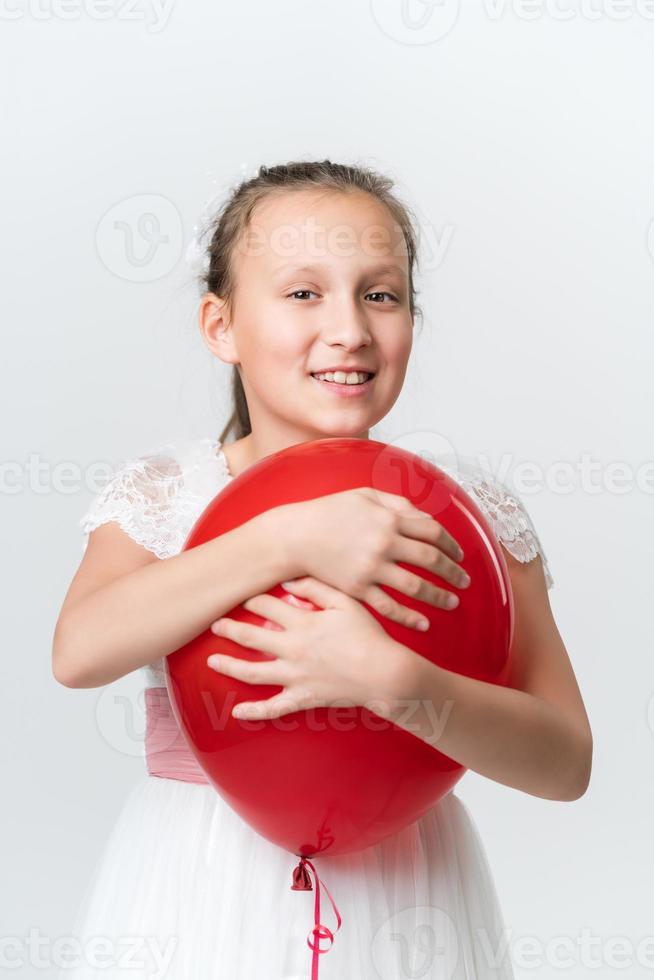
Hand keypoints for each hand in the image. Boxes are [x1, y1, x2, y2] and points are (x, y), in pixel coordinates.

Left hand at [206, 576, 407, 720]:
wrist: (385, 673)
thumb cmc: (369, 636)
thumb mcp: (347, 603)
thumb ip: (317, 589)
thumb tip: (288, 581)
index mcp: (303, 623)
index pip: (267, 605)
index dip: (251, 598)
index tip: (240, 594)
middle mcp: (293, 649)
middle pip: (251, 637)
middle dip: (229, 629)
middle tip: (214, 624)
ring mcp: (296, 676)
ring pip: (253, 672)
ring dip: (229, 666)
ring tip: (212, 661)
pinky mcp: (303, 697)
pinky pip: (274, 708)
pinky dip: (254, 712)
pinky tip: (237, 712)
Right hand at [280, 487, 470, 631]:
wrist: (295, 537)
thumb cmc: (329, 512)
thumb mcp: (365, 495)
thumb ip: (398, 502)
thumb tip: (426, 515)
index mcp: (388, 518)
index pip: (432, 532)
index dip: (452, 544)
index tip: (460, 554)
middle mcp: (384, 544)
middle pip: (431, 560)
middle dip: (453, 573)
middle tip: (465, 582)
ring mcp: (371, 568)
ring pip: (416, 587)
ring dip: (439, 597)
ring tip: (452, 603)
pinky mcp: (357, 589)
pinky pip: (389, 607)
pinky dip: (409, 618)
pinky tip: (424, 624)